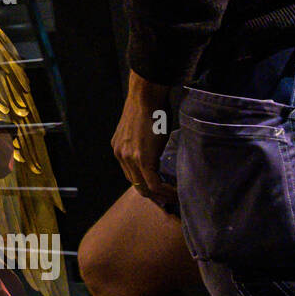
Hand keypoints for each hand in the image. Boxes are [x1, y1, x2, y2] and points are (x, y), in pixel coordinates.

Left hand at [112, 70, 176, 201]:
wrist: (146, 97)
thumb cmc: (149, 107)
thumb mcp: (141, 129)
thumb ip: (143, 144)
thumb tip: (155, 152)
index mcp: (119, 148)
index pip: (130, 174)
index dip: (145, 184)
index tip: (160, 190)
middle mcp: (120, 155)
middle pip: (135, 183)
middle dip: (152, 194)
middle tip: (169, 198)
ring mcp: (128, 158)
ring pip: (143, 187)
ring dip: (160, 195)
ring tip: (174, 197)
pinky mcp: (141, 159)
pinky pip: (153, 183)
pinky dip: (165, 191)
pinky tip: (176, 192)